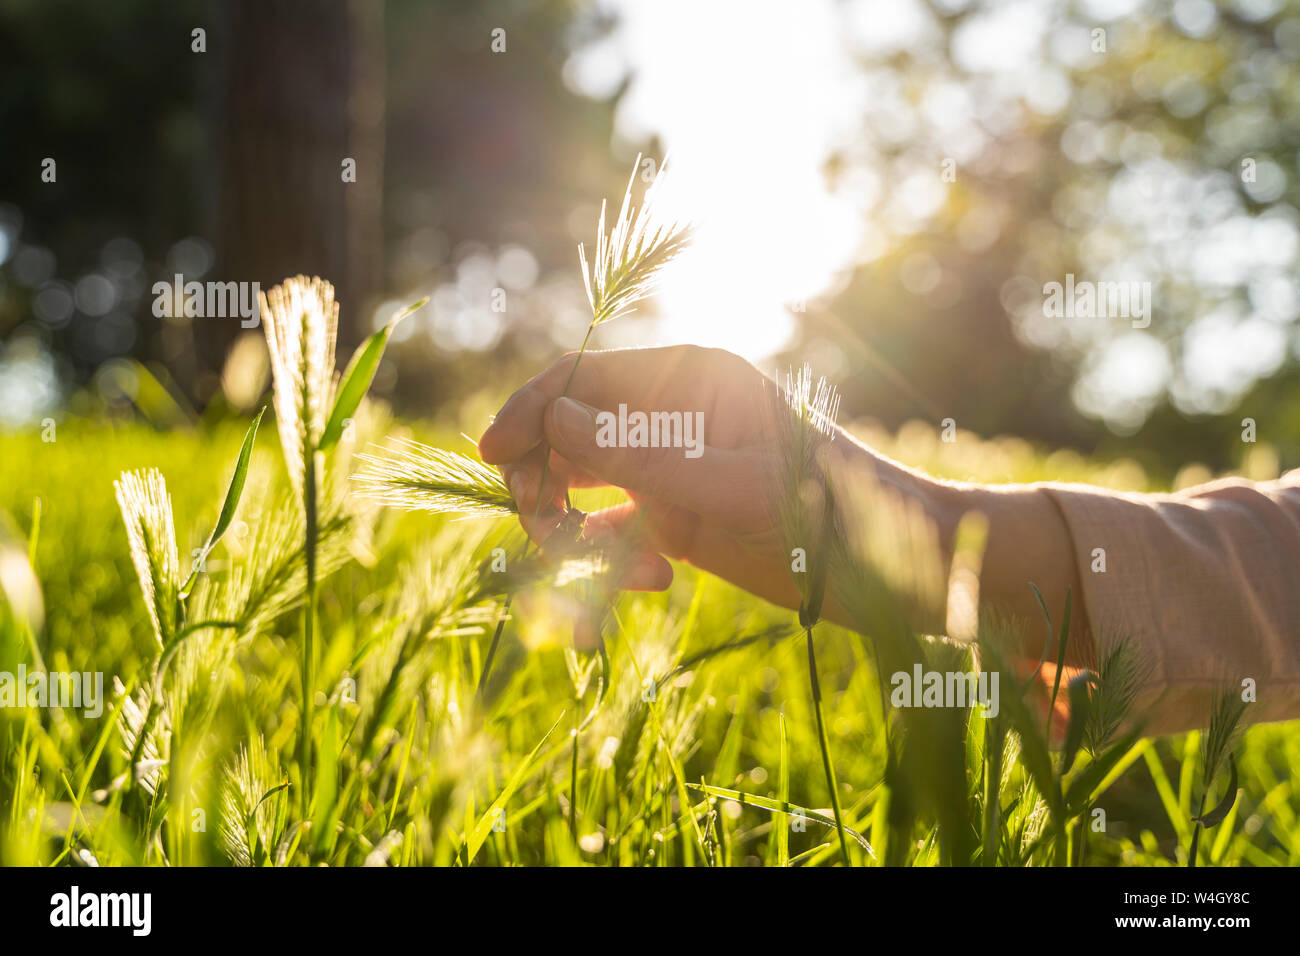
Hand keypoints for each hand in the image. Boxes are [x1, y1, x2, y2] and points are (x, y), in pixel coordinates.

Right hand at [478, 345, 812, 609]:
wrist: (882, 568)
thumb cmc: (825, 509)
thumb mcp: (730, 484)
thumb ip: (639, 456)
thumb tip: (553, 420)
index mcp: (687, 378)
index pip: (583, 378)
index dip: (531, 411)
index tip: (492, 456)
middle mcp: (667, 414)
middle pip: (566, 436)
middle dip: (545, 486)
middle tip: (546, 535)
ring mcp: (666, 466)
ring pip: (580, 490)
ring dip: (575, 539)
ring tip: (601, 584)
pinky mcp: (671, 517)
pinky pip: (610, 536)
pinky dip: (607, 567)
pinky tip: (645, 589)